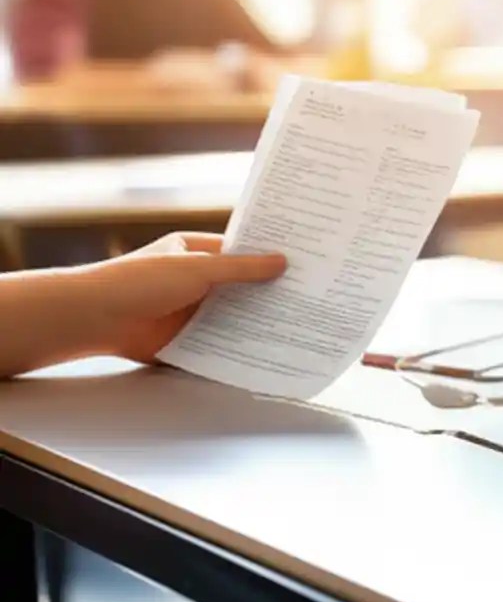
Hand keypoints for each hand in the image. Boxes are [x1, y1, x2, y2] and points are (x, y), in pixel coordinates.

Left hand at [85, 233, 285, 361]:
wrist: (95, 319)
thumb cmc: (139, 281)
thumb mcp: (198, 268)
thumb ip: (242, 268)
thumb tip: (282, 261)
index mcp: (194, 252)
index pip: (240, 252)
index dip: (268, 257)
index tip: (302, 261)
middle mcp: (194, 281)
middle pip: (240, 287)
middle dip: (268, 292)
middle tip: (308, 294)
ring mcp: (191, 311)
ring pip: (232, 316)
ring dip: (256, 321)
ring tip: (298, 323)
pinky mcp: (187, 340)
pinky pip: (220, 343)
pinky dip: (239, 346)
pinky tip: (268, 349)